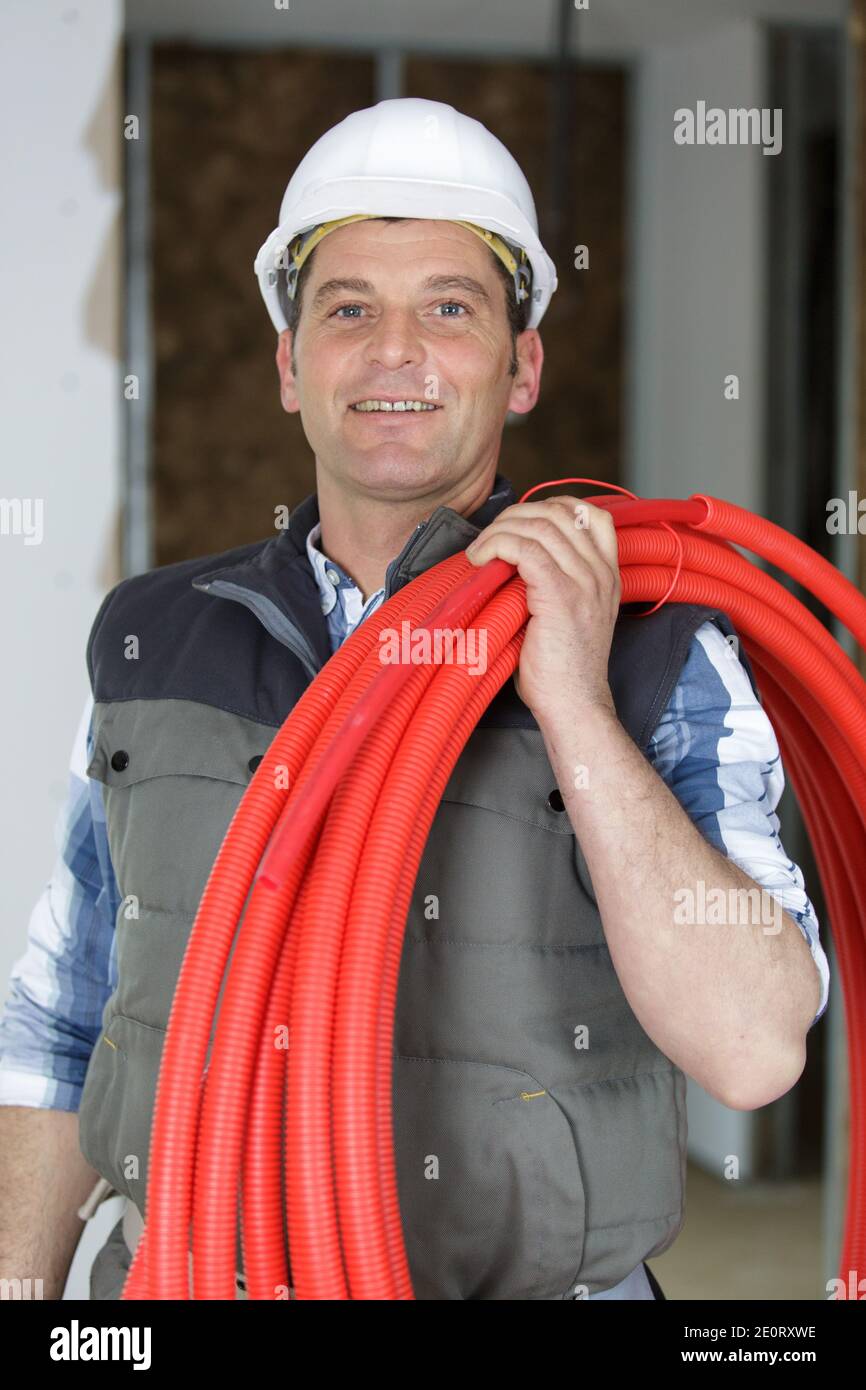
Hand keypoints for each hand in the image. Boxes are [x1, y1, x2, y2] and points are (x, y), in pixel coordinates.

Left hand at [464, 496, 620, 720]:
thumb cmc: (562, 669)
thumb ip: (556, 582)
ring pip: (538, 526)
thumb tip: (512, 557)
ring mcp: (585, 582)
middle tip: (489, 539)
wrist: (574, 706)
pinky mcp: (561, 595)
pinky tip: (481, 560)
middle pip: (558, 513)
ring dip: (500, 531)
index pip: (591, 514)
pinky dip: (497, 545)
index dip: (552, 506)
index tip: (519, 524)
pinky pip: (525, 548)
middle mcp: (601, 572)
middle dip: (516, 516)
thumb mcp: (570, 617)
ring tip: (479, 552)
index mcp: (608, 574)